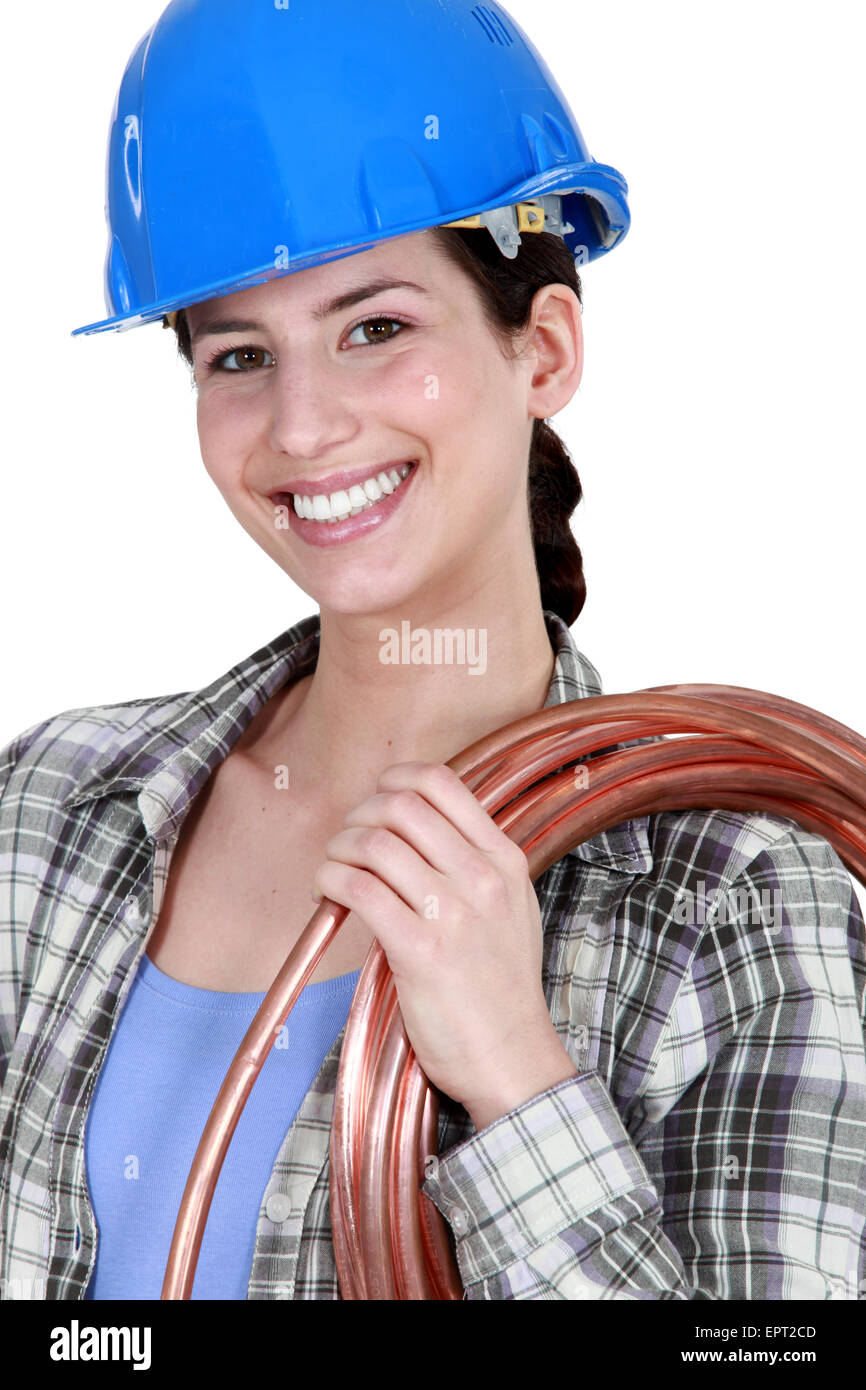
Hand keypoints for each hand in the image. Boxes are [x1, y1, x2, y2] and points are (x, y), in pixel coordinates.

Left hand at [311, 761, 577, 1129]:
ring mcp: (452, 913)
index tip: (377, 799)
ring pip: (374, 844)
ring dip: (339, 850)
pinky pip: (359, 890)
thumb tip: (414, 827)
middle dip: (359, 815)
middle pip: (400, 806)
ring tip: (334, 871)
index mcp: (503, 859)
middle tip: (348, 842)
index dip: (395, 779)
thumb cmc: (501, 986)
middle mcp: (481, 878)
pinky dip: (331, 882)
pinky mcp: (420, 952)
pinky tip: (328, 895)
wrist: (510, 1055)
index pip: (441, 783)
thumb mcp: (510, 907)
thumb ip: (473, 863)